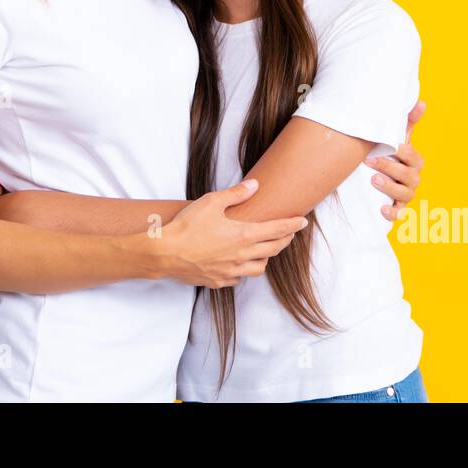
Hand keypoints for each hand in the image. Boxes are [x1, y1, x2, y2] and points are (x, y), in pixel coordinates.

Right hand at [161, 179, 307, 287]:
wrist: (165, 253)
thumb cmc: (187, 226)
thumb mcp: (211, 202)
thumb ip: (236, 194)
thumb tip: (255, 185)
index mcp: (243, 235)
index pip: (277, 230)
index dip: (292, 225)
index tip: (302, 222)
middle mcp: (241, 256)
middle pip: (273, 250)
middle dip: (284, 240)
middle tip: (289, 233)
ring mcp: (231, 271)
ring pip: (259, 268)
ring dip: (266, 258)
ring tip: (265, 249)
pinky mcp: (218, 281)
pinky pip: (239, 278)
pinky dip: (244, 270)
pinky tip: (239, 263)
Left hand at [364, 99, 424, 221]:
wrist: (375, 178)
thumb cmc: (388, 155)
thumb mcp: (396, 139)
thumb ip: (407, 122)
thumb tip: (421, 101)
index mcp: (414, 161)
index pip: (412, 156)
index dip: (401, 151)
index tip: (389, 145)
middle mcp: (413, 179)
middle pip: (408, 176)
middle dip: (390, 168)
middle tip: (369, 161)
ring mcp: (406, 195)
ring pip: (405, 194)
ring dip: (390, 188)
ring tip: (373, 180)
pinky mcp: (397, 209)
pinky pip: (399, 215)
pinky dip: (392, 213)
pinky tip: (382, 209)